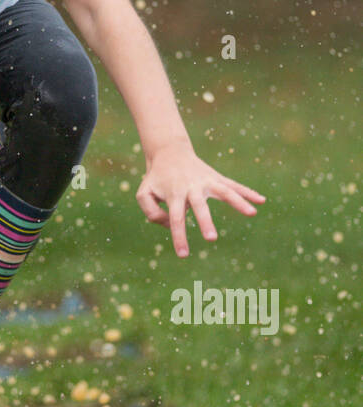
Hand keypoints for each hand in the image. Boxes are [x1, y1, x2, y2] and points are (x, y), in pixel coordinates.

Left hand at [136, 140, 265, 257]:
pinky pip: (234, 185)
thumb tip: (171, 224)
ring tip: (252, 214)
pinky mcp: (216, 178)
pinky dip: (247, 192)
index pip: (176, 218)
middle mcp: (191, 187)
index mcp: (173, 193)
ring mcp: (206, 181)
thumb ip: (152, 213)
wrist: (169, 152)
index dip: (179, 237)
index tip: (183, 255)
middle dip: (205, 221)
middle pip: (199, 206)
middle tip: (211, 239)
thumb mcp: (144, 193)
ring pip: (224, 191)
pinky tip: (262, 200)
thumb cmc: (156, 178)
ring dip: (238, 202)